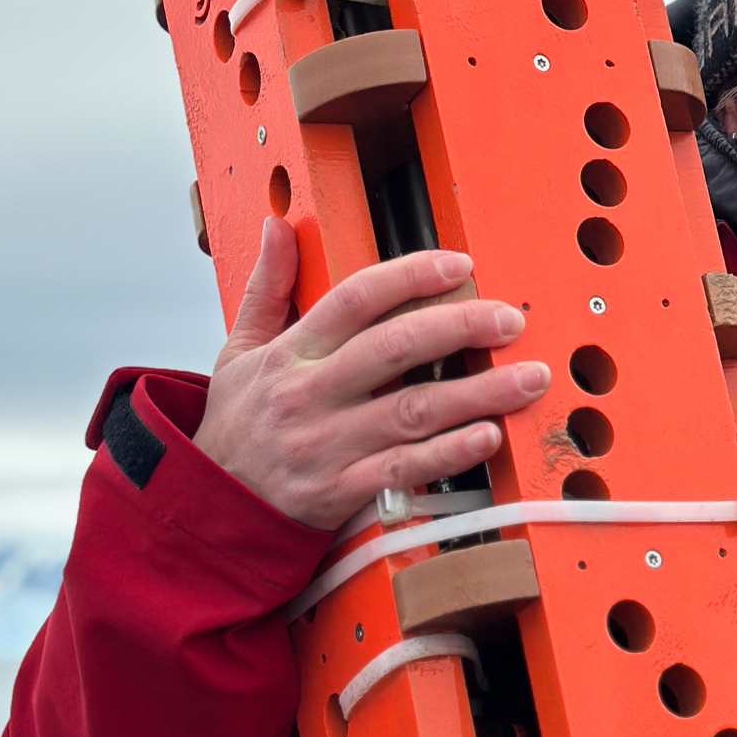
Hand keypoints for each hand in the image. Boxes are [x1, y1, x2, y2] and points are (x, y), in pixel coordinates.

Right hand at [192, 218, 549, 528]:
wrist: (208, 511)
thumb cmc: (235, 427)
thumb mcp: (238, 350)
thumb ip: (268, 287)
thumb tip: (278, 225)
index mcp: (291, 353)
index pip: (357, 298)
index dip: (412, 276)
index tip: (460, 265)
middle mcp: (310, 394)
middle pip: (396, 348)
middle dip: (461, 326)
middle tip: (508, 320)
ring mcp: (328, 445)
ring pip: (413, 411)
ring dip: (479, 393)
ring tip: (527, 379)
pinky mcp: (341, 492)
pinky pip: (404, 470)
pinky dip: (449, 453)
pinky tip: (487, 437)